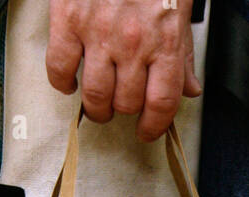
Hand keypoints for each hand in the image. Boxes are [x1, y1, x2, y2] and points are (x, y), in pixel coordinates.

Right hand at [46, 0, 200, 141]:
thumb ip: (182, 54)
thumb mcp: (178, 8)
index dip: (154, 127)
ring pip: (95, 96)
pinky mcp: (69, 19)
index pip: (162, 105)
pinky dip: (62, 82)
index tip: (147, 132)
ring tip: (97, 103)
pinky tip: (69, 81)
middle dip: (123, 112)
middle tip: (119, 108)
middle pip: (127, 104)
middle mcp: (133, 43)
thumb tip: (189, 89)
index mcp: (164, 42)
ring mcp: (99, 33)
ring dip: (96, 107)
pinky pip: (60, 68)